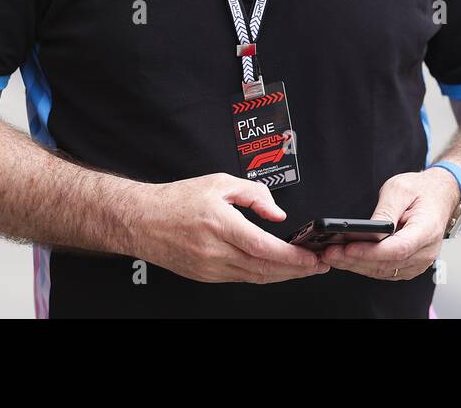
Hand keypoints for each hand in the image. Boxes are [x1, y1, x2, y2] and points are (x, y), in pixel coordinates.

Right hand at [133, 173, 328, 283]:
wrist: (142, 220)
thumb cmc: (177, 200)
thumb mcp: (218, 183)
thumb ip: (253, 194)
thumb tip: (277, 213)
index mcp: (219, 223)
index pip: (262, 247)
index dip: (291, 256)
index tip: (311, 256)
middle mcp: (214, 250)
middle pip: (264, 268)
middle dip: (296, 270)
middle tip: (318, 266)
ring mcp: (209, 267)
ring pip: (254, 277)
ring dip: (282, 275)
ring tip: (302, 269)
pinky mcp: (206, 276)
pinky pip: (240, 278)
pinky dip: (261, 275)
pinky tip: (274, 269)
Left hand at [318, 168, 460, 279]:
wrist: (438, 196)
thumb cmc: (421, 191)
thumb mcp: (400, 189)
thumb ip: (385, 210)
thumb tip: (368, 230)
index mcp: (427, 230)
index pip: (398, 248)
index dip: (371, 251)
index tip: (348, 247)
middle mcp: (426, 251)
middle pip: (387, 263)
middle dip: (355, 259)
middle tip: (330, 252)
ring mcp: (419, 262)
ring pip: (383, 271)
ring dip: (356, 265)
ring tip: (333, 255)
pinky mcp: (409, 265)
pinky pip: (385, 270)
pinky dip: (365, 265)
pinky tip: (348, 258)